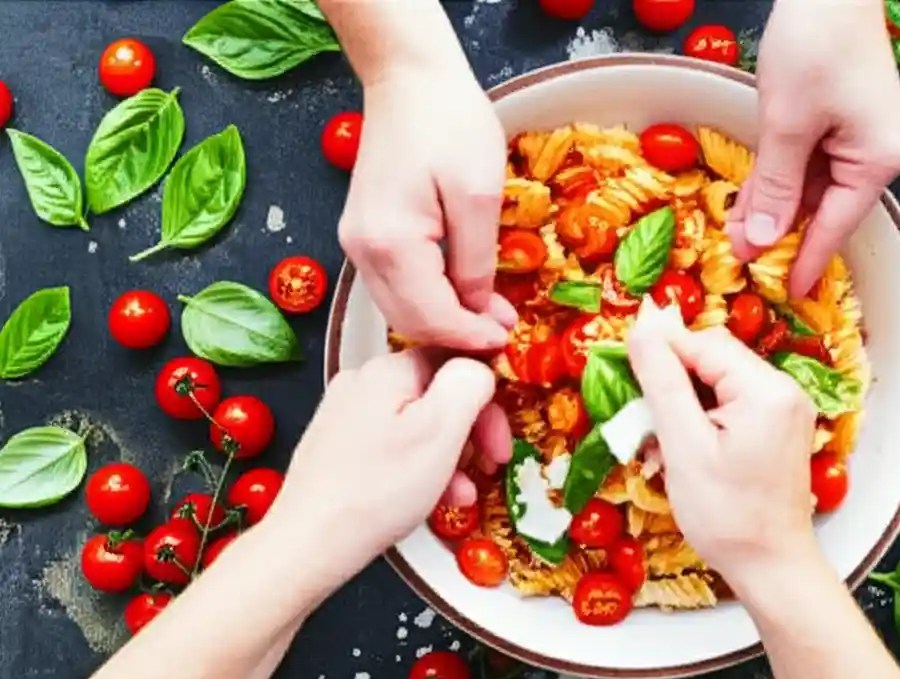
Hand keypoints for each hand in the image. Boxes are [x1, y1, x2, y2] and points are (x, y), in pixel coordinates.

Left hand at [268, 351, 500, 573]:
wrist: (310, 544)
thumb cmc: (377, 491)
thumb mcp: (440, 430)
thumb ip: (469, 383)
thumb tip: (481, 367)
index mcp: (388, 370)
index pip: (456, 361)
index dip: (488, 400)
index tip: (499, 440)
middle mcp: (363, 383)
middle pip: (438, 394)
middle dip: (470, 432)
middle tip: (488, 466)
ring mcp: (346, 415)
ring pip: (419, 424)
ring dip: (448, 457)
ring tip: (459, 494)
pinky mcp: (338, 447)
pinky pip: (394, 446)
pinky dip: (420, 468)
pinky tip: (430, 498)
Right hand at [338, 64, 515, 349]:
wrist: (409, 78)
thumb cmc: (449, 123)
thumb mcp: (479, 195)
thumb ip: (476, 261)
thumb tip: (479, 312)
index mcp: (389, 244)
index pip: (430, 317)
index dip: (470, 337)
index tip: (505, 341)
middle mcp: (362, 252)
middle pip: (408, 322)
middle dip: (455, 336)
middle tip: (501, 334)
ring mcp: (356, 244)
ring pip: (399, 309)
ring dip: (442, 321)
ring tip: (488, 317)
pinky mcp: (364, 235)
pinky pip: (395, 286)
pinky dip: (427, 300)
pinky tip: (461, 294)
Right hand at [626, 306, 818, 586]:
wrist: (772, 568)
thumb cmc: (726, 516)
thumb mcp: (684, 447)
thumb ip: (663, 381)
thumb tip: (644, 323)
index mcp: (766, 389)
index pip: (702, 344)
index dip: (659, 352)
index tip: (618, 368)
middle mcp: (783, 390)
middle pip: (713, 358)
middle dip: (672, 382)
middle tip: (641, 419)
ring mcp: (785, 409)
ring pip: (718, 381)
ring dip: (683, 403)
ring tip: (661, 443)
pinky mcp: (779, 428)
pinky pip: (732, 403)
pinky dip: (702, 418)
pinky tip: (684, 449)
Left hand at [730, 0, 899, 295]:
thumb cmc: (816, 43)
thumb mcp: (786, 122)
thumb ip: (773, 187)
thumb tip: (759, 242)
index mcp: (876, 162)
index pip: (836, 228)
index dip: (806, 262)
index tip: (785, 295)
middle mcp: (875, 156)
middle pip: (824, 211)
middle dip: (780, 235)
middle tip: (738, 262)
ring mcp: (859, 138)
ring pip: (812, 189)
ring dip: (774, 208)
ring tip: (734, 232)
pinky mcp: (840, 121)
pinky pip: (809, 164)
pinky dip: (779, 180)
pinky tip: (749, 195)